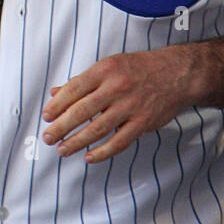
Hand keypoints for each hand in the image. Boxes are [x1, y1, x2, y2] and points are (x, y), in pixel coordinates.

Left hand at [42, 46, 196, 163]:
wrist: (177, 73)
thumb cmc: (140, 68)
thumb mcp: (109, 66)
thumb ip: (82, 81)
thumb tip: (55, 93)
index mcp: (105, 70)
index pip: (74, 90)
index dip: (57, 105)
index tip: (46, 117)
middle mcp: (117, 87)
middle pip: (82, 111)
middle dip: (61, 127)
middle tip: (48, 138)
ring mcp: (130, 106)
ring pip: (97, 129)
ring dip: (76, 142)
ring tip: (62, 150)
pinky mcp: (143, 122)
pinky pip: (119, 141)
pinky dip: (102, 152)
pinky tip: (89, 157)